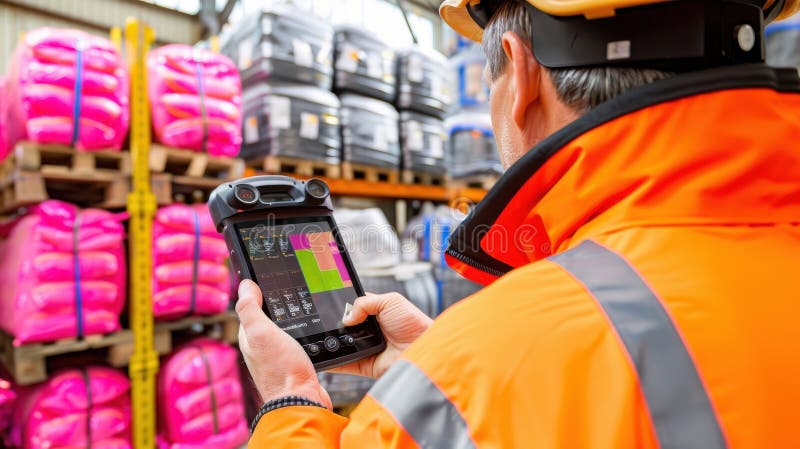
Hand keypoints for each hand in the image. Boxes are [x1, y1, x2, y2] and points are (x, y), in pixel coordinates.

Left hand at [236, 279, 331, 407]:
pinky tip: (310, 326)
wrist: (302, 400)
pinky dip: (301, 330)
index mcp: (250, 336)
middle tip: (288, 285)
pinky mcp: (294, 361)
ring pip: (283, 328)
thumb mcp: (261, 332)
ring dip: (290, 316)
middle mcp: (262, 345)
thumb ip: (250, 309)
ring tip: (300, 301)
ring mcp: (278, 354)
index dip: (256, 291)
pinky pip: (296, 339)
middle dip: (275, 302)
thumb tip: (244, 285)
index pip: (250, 306)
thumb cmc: (281, 370)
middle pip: (268, 316)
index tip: (266, 275)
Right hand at [328, 292, 432, 378]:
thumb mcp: (391, 301)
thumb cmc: (414, 324)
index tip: (324, 304)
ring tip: (318, 338)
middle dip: (331, 325)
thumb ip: (365, 303)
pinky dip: (333, 362)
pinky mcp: (365, 365)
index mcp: (374, 312)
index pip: (351, 308)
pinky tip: (323, 357)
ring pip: (340, 345)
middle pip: (342, 327)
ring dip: (330, 343)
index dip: (339, 306)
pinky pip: (344, 364)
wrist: (424, 348)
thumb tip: (346, 317)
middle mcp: (368, 330)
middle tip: (320, 323)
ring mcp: (365, 348)